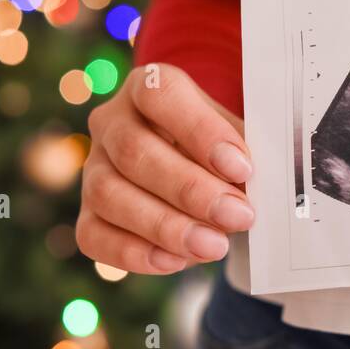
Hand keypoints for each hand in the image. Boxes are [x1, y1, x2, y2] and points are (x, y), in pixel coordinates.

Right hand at [77, 63, 254, 273]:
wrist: (200, 167)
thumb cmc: (222, 146)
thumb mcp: (238, 133)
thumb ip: (246, 150)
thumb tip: (262, 183)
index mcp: (149, 88)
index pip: (160, 94)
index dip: (200, 131)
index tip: (242, 167)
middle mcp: (112, 123)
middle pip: (134, 151)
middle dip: (190, 190)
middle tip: (238, 216)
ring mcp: (94, 168)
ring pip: (109, 194)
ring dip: (165, 226)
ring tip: (214, 245)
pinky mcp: (87, 213)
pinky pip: (93, 236)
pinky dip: (134, 253)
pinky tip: (175, 261)